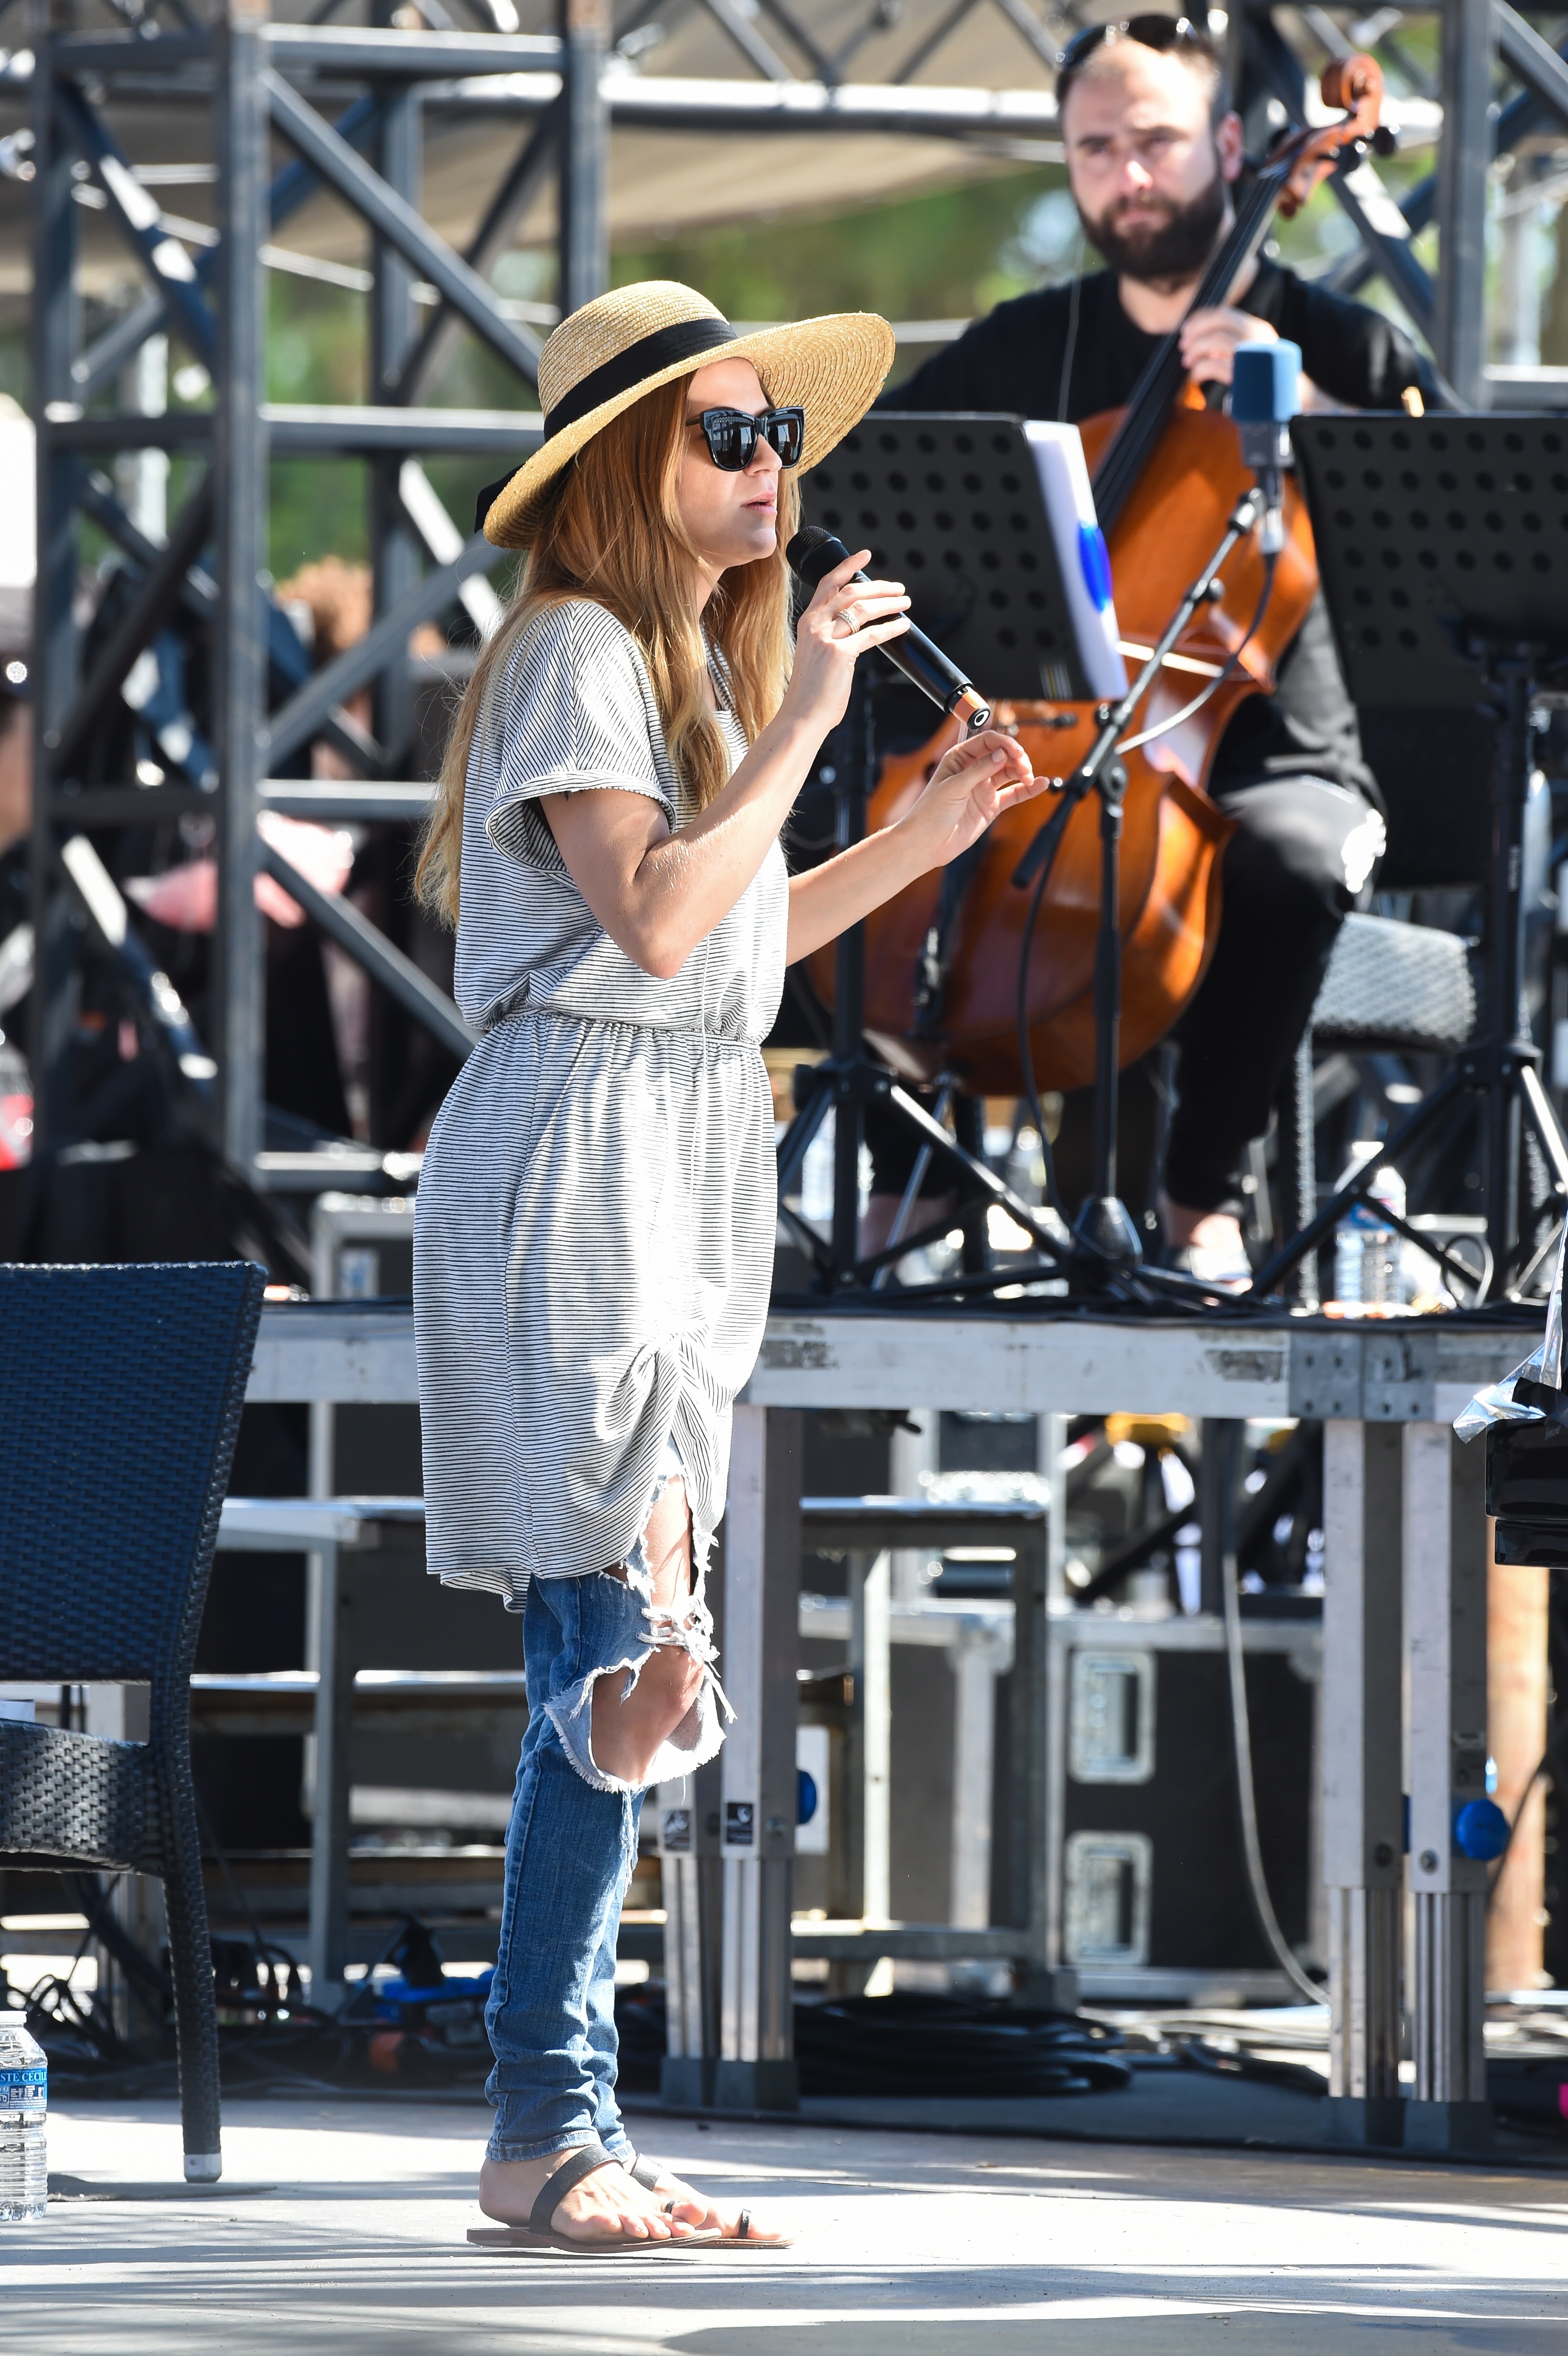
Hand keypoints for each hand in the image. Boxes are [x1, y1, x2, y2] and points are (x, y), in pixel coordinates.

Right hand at [780, 549, 910, 736]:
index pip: (829, 584)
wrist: (802, 716)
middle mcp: (814, 625)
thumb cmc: (812, 692)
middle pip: (850, 592)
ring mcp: (825, 639)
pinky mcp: (838, 654)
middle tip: (898, 587)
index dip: (848, 566)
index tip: (865, 556)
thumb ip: (833, 638)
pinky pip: (871, 634)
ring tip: (905, 601)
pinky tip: (902, 625)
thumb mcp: (817, 656)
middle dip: (878, 586)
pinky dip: (890, 627)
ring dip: (887, 602)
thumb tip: (860, 630)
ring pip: (861, 608)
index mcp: (808, 622)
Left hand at [896, 728, 1041, 870]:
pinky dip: (1028, 789)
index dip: (1004, 743)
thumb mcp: (954, 786)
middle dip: (1016, 758)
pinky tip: (1040, 784)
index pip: (988, 742)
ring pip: (1010, 772)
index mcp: (960, 758)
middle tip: (1024, 768)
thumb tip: (1001, 754)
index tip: (1016, 752)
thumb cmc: (930, 813)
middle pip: (1002, 755)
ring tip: (1029, 777)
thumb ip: (979, 770)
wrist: (926, 843)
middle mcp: (973, 770)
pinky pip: (1013, 794)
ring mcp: (983, 787)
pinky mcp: (991, 805)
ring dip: (1023, 771)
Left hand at [1178, 305, 1275, 388]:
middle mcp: (1257, 337)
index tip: (1187, 328)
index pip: (1225, 313)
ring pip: (1215, 339)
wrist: (1286, 400)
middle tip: (1183, 344)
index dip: (1201, 318)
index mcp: (1259, 329)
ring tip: (1187, 361)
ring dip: (1195, 349)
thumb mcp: (1253, 353)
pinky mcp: (1242, 375)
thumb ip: (1234, 342)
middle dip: (1196, 329)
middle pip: (1220, 320)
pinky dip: (1198, 370)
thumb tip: (1199, 337)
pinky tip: (1196, 378)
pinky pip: (1212, 366)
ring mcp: (1251, 354)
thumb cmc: (1264, 378)